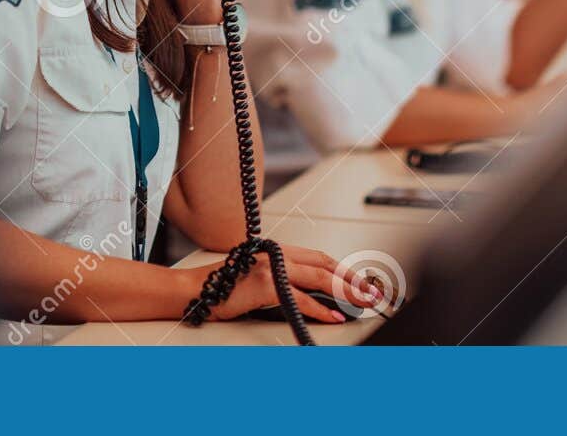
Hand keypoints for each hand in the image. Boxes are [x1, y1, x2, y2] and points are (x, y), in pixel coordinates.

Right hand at [192, 245, 384, 323]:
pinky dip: (320, 308)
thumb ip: (284, 279)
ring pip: (319, 277)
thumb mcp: (260, 276)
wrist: (196, 290)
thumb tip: (315, 295)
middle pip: (325, 264)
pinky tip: (333, 316)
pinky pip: (299, 297)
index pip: (320, 257)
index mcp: (278, 250)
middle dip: (352, 279)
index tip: (361, 282)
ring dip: (345, 291)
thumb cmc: (225, 287)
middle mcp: (277, 253)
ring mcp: (271, 266)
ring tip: (361, 302)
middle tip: (371, 293)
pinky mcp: (265, 283)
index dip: (344, 269)